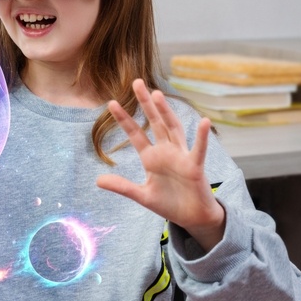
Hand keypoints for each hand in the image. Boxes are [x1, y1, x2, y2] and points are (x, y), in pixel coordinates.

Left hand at [96, 79, 225, 250]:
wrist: (192, 217)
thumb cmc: (169, 203)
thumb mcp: (142, 195)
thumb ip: (122, 187)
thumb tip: (98, 180)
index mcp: (151, 157)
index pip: (135, 134)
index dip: (124, 119)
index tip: (111, 102)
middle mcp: (166, 151)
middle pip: (154, 123)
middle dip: (145, 104)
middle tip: (137, 82)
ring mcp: (181, 156)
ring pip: (173, 129)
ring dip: (166, 112)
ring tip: (157, 94)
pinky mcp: (195, 167)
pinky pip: (198, 149)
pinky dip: (202, 136)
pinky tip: (203, 121)